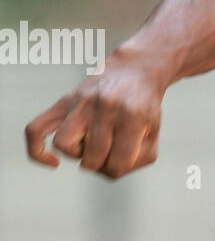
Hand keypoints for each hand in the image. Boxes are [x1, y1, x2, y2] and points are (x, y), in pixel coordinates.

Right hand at [24, 51, 164, 178]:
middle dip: (101, 163)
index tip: (124, 158)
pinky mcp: (63, 102)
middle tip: (111, 149)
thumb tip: (110, 170)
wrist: (133, 70)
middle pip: (92, 159)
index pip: (118, 164)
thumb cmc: (144, 108)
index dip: (120, 169)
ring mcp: (80, 103)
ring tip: (90, 143)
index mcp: (132, 116)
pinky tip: (53, 163)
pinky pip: (35, 129)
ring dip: (77, 154)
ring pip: (64, 145)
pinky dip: (37, 151)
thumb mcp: (154, 133)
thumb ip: (139, 159)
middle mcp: (104, 107)